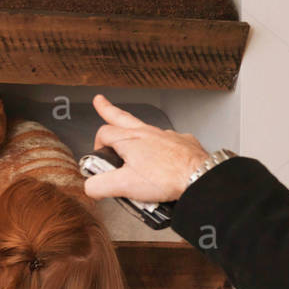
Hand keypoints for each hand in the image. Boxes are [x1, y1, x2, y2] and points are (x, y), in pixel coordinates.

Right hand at [86, 93, 209, 204]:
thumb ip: (100, 185)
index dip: (96, 146)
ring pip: (146, 128)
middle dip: (108, 109)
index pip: (104, 133)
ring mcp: (166, 135)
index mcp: (129, 140)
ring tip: (131, 133)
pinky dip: (162, 144)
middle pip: (122, 117)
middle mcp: (147, 133)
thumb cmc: (166, 178)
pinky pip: (169, 139)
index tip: (97, 158)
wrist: (199, 177)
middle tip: (100, 102)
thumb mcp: (124, 185)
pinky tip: (162, 155)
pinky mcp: (183, 143)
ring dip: (135, 128)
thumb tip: (89, 186)